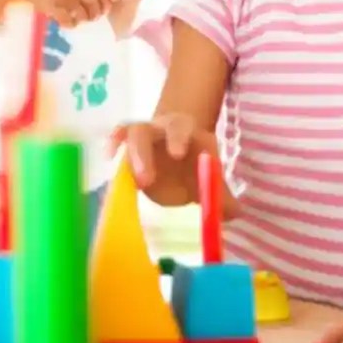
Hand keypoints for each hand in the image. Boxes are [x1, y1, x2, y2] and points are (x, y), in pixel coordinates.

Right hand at [18, 0, 117, 27]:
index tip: (114, 1)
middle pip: (98, 1)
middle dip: (100, 10)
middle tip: (96, 15)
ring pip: (86, 13)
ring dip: (86, 18)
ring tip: (81, 18)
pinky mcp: (56, 7)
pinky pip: (70, 21)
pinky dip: (71, 25)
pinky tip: (68, 23)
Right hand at [113, 114, 234, 217]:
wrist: (178, 151)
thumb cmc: (195, 166)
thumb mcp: (209, 177)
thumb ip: (222, 196)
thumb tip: (233, 214)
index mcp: (189, 133)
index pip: (184, 129)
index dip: (179, 139)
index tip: (176, 155)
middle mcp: (165, 128)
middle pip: (154, 129)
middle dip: (147, 152)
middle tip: (145, 181)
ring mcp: (146, 133)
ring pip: (134, 133)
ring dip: (132, 156)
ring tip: (135, 184)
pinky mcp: (129, 142)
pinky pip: (119, 135)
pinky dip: (113, 142)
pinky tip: (109, 157)